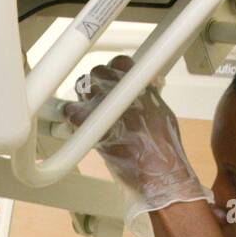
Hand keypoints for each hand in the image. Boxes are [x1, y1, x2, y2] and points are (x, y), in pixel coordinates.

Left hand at [61, 55, 210, 236]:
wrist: (160, 174)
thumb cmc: (164, 152)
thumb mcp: (163, 115)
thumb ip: (149, 99)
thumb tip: (142, 93)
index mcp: (143, 88)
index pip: (120, 62)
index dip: (112, 70)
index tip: (109, 79)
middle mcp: (127, 93)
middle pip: (98, 73)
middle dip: (94, 84)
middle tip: (95, 99)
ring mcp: (110, 107)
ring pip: (83, 87)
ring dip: (82, 97)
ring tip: (86, 112)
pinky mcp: (96, 127)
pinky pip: (73, 113)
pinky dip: (71, 117)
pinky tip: (74, 125)